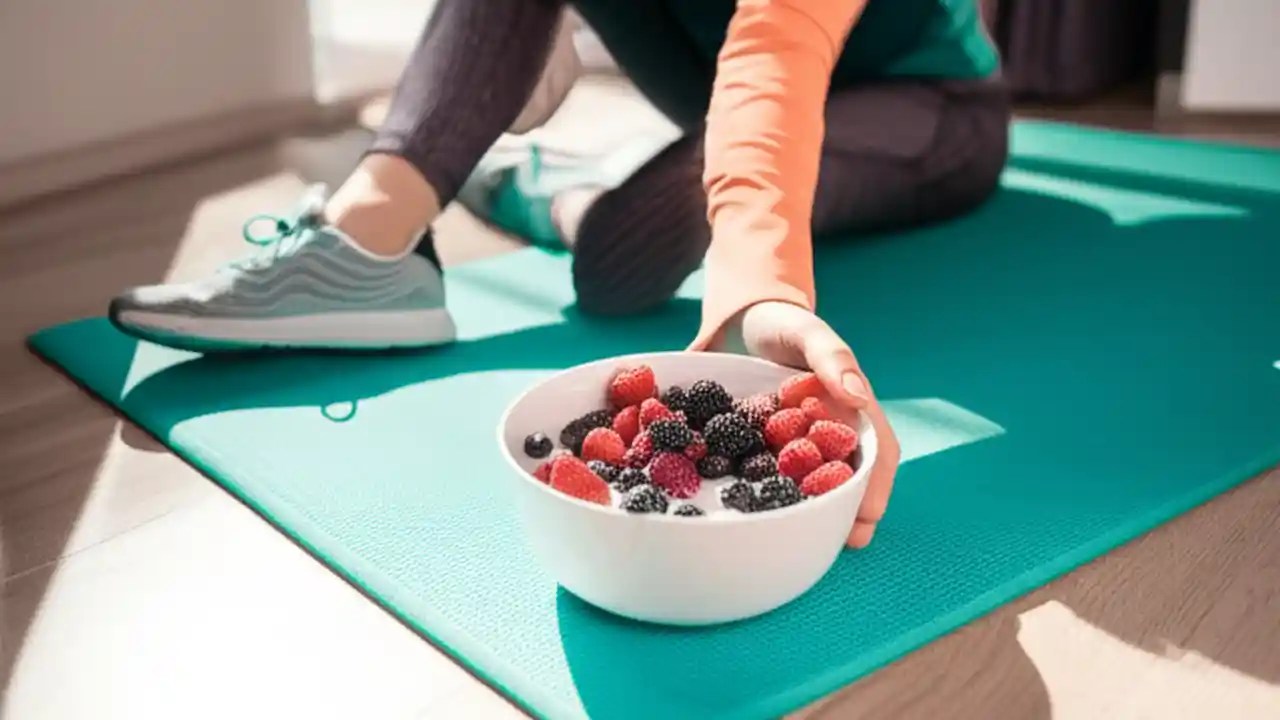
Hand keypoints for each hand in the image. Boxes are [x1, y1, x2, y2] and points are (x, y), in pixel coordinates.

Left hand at [732, 301, 900, 547]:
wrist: (745, 318)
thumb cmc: (784, 323)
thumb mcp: (809, 333)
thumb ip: (833, 359)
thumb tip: (856, 398)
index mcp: (851, 405)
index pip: (876, 450)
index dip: (876, 485)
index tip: (869, 516)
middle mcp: (832, 425)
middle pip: (852, 473)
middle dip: (853, 509)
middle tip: (847, 543)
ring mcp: (800, 436)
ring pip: (819, 478)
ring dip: (823, 508)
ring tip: (817, 539)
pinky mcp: (770, 441)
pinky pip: (780, 471)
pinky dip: (781, 493)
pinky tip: (772, 514)